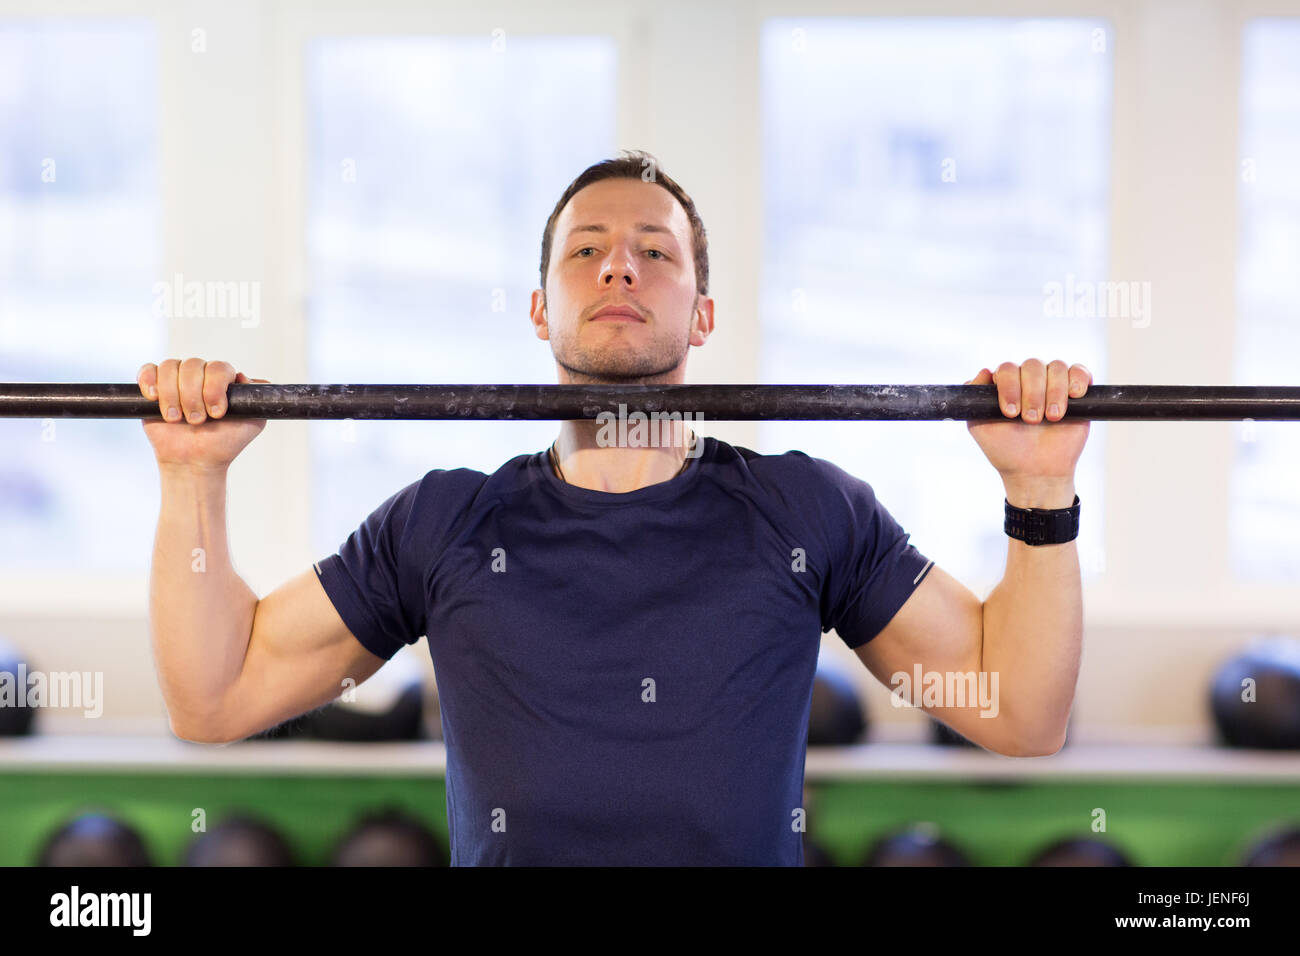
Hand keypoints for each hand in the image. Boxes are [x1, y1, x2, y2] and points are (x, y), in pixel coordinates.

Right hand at [137, 358, 269, 470]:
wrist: (196, 461)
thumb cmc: (224, 443)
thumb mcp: (251, 424)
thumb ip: (256, 399)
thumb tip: (243, 376)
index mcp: (223, 380)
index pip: (218, 368)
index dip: (214, 388)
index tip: (217, 414)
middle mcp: (200, 376)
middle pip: (193, 365)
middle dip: (193, 396)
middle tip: (197, 421)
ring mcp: (177, 380)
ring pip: (171, 367)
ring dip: (172, 395)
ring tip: (175, 419)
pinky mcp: (154, 388)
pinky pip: (148, 370)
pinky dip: (149, 380)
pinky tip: (153, 397)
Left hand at [964, 359, 1092, 493]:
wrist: (1036, 471)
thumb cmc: (1006, 449)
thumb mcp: (979, 426)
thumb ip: (974, 397)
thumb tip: (984, 370)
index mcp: (1006, 384)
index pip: (1008, 369)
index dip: (1010, 387)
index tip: (1010, 413)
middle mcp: (1029, 380)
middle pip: (1033, 365)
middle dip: (1032, 393)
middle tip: (1031, 420)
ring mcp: (1054, 384)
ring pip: (1057, 367)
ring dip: (1055, 391)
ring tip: (1052, 418)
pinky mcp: (1077, 393)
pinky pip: (1080, 371)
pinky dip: (1078, 379)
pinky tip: (1074, 395)